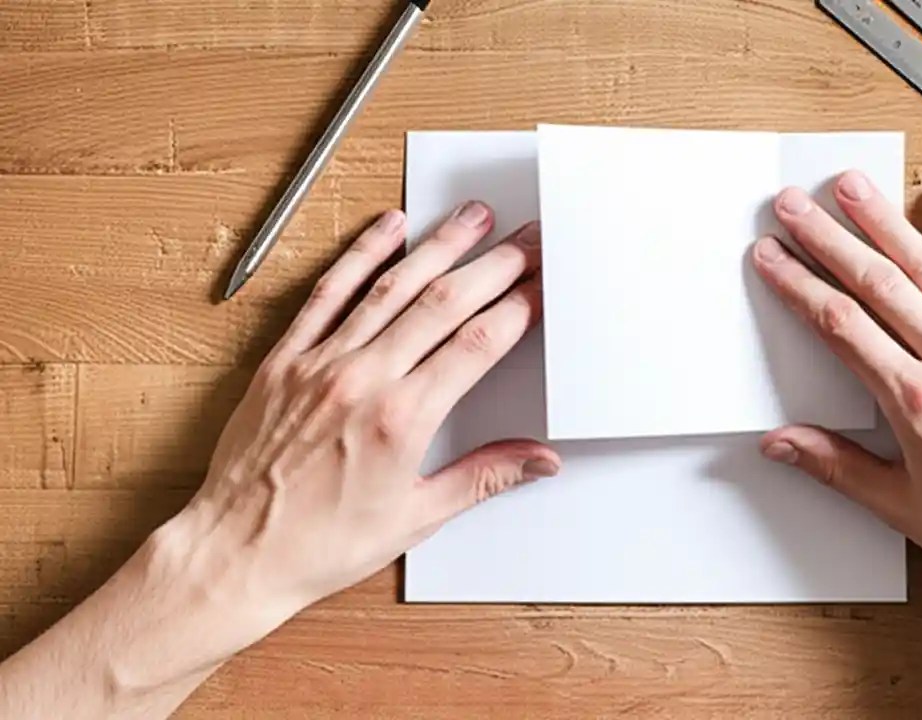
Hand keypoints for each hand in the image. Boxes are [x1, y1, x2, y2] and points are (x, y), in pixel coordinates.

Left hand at [173, 202, 558, 637]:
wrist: (235, 553)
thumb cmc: (317, 544)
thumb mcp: (415, 518)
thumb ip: (483, 477)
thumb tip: (538, 460)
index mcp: (401, 421)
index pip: (476, 345)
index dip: (517, 307)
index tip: (541, 285)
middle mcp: (362, 381)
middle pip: (443, 303)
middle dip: (494, 265)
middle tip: (526, 239)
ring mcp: (321, 363)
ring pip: (391, 287)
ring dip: (438, 246)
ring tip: (472, 218)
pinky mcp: (286, 359)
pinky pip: (327, 293)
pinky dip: (361, 255)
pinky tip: (389, 228)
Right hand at [752, 174, 921, 616]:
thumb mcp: (901, 506)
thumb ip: (835, 466)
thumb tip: (782, 443)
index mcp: (915, 403)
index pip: (839, 325)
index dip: (798, 284)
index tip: (773, 258)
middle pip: (875, 284)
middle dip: (826, 239)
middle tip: (793, 207)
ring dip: (885, 222)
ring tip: (852, 188)